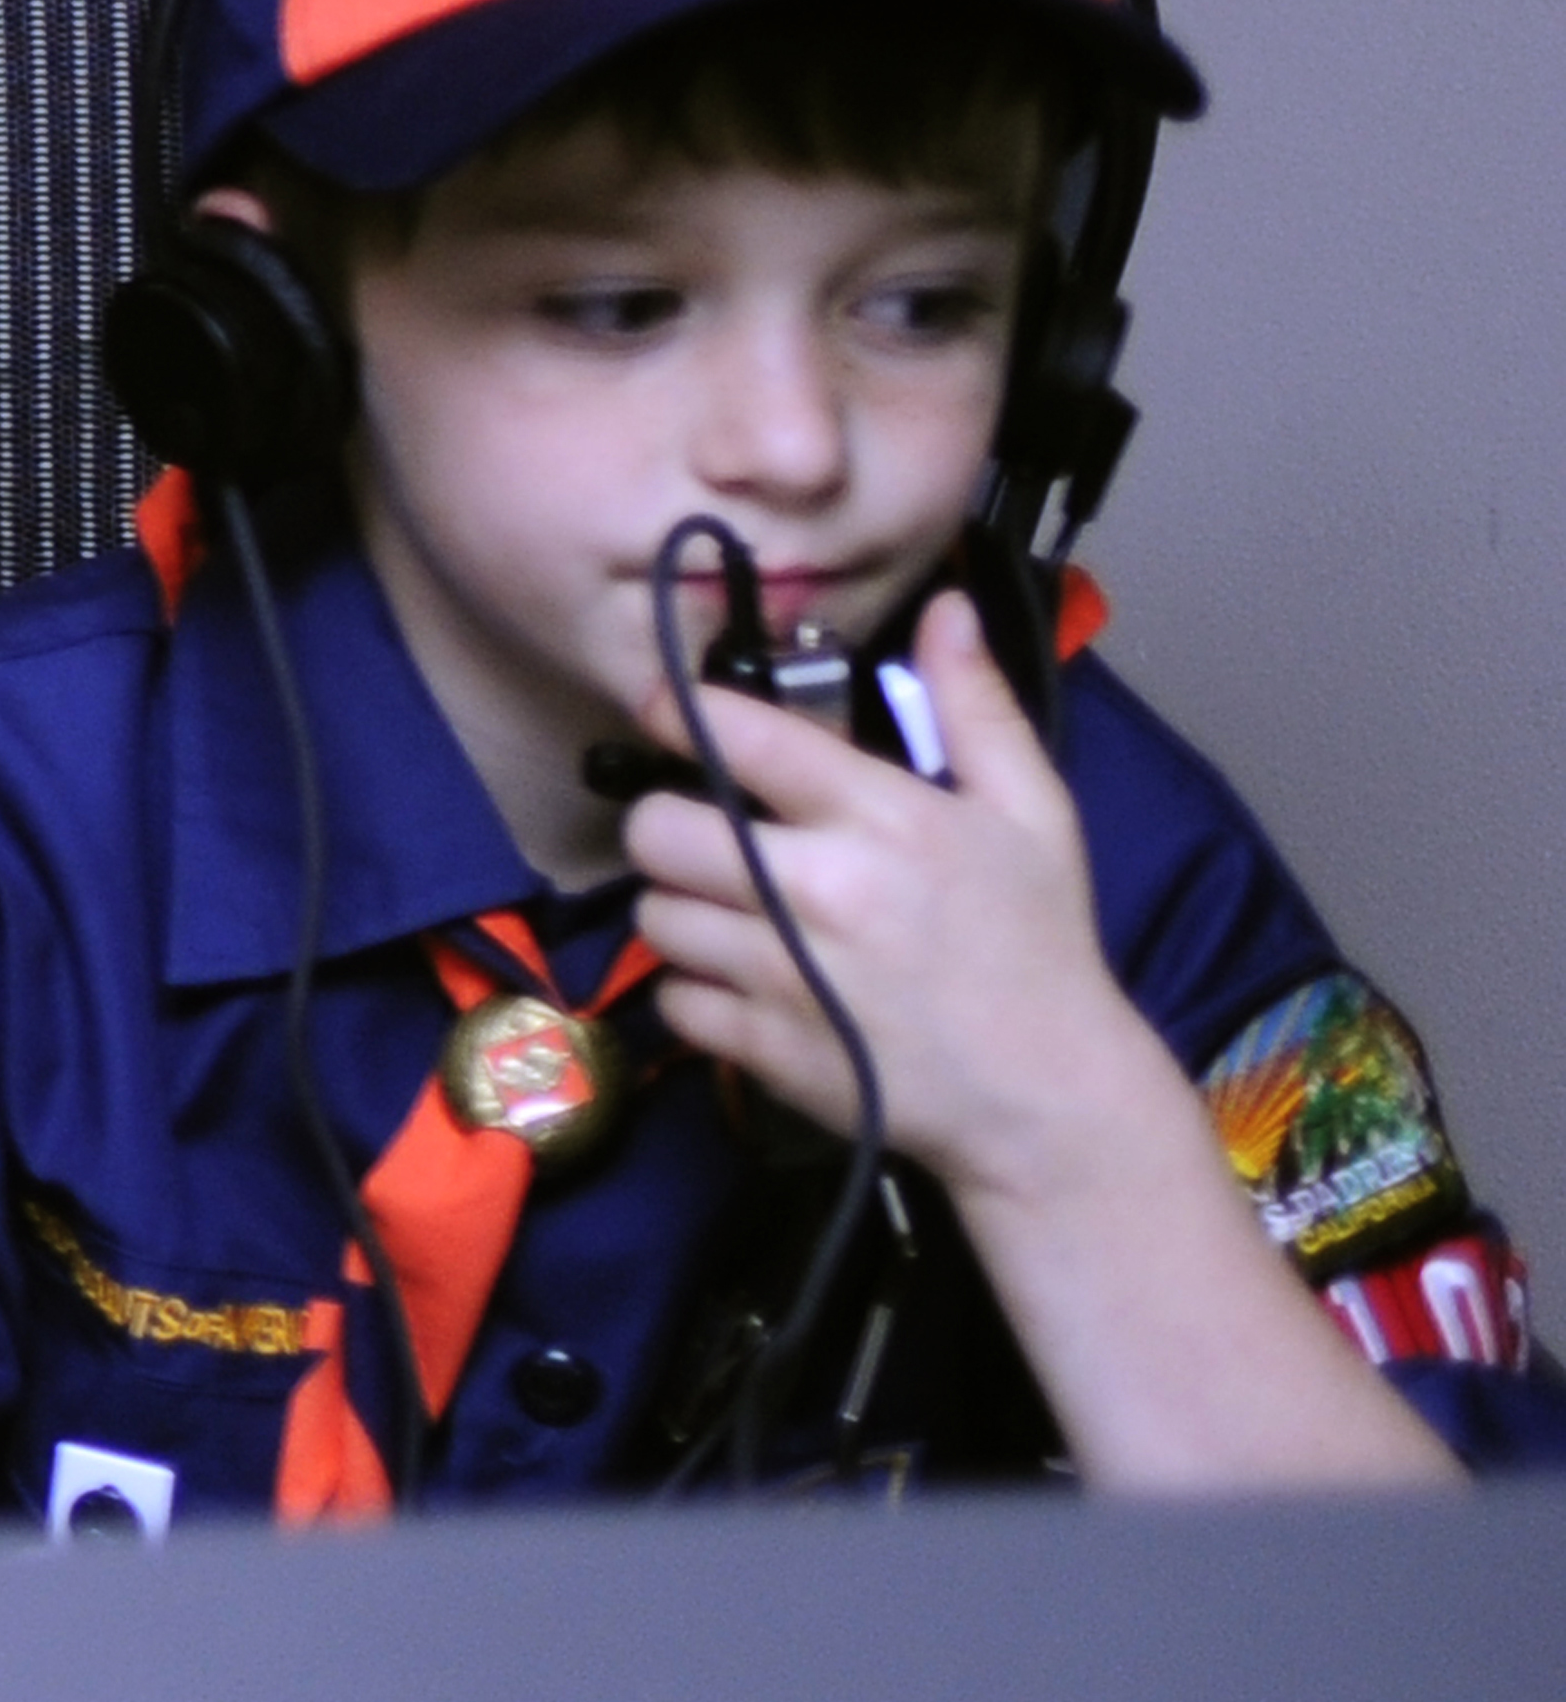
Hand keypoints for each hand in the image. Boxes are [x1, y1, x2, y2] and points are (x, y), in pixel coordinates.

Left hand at [624, 593, 1207, 1217]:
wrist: (1046, 1093)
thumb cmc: (1036, 942)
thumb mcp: (1033, 811)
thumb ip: (975, 706)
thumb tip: (945, 607)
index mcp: (883, 818)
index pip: (739, 739)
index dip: (680, 712)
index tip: (667, 711)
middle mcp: (821, 890)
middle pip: (659, 831)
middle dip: (672, 828)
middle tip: (711, 839)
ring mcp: (783, 975)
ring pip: (655, 914)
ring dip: (685, 911)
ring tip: (742, 917)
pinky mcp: (762, 1047)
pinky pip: (672, 999)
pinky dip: (699, 992)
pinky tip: (754, 985)